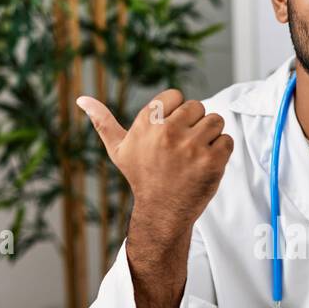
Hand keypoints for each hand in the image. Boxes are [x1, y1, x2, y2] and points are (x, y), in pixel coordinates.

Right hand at [76, 89, 231, 235]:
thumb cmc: (141, 177)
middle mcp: (169, 131)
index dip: (175, 113)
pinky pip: (227, 140)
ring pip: (215, 121)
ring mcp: (192, 147)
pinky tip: (205, 164)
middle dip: (193, 124)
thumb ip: (103, 122)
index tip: (169, 133)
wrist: (162, 212)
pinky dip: (221, 151)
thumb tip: (81, 98)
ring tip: (194, 155)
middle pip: (198, 106)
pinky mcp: (212, 161)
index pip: (175, 95)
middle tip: (182, 147)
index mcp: (148, 122)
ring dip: (209, 136)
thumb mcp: (118, 150)